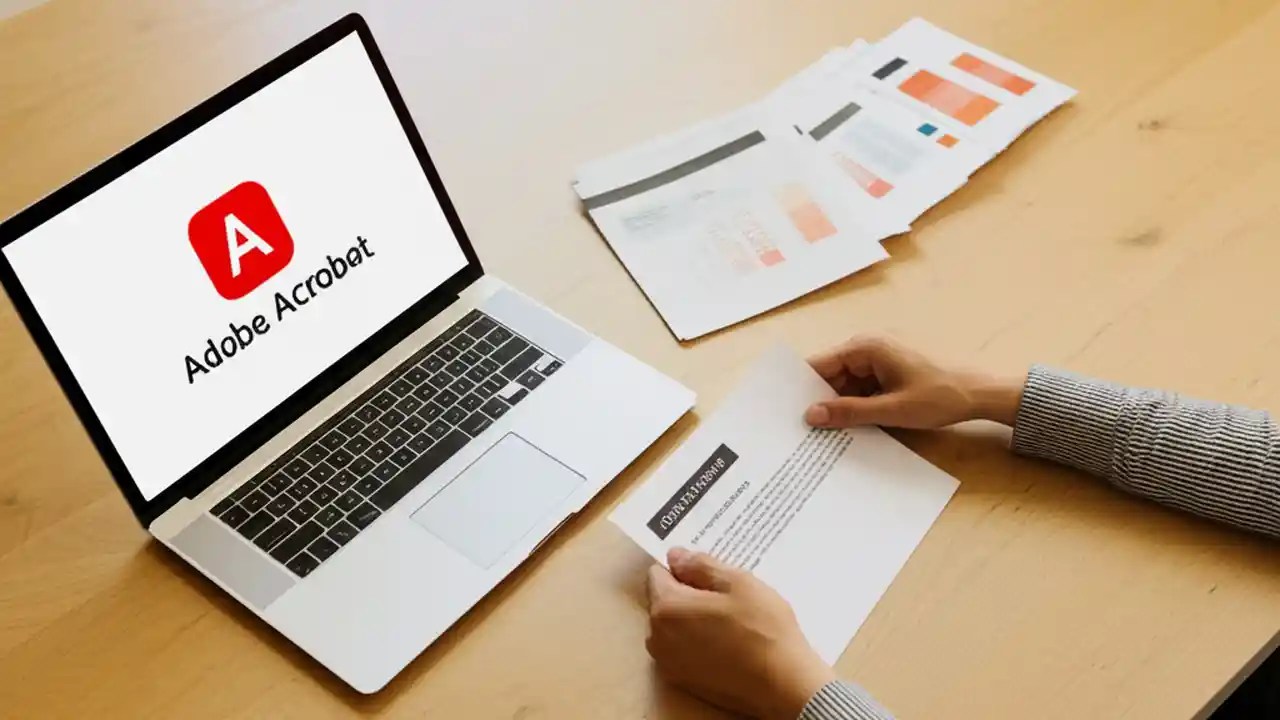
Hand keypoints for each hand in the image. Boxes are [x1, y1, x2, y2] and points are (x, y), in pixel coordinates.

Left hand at [646, 548, 834, 719]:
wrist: (782, 685)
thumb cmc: (763, 629)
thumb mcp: (738, 582)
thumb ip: (700, 565)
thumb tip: (675, 555)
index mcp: (666, 607)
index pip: (658, 573)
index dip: (683, 569)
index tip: (709, 575)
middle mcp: (656, 636)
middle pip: (663, 600)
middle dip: (687, 594)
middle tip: (725, 598)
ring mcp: (667, 662)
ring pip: (672, 626)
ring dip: (690, 619)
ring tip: (728, 622)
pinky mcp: (681, 681)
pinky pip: (680, 649)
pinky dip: (695, 642)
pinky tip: (725, 644)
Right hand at [804, 335, 1022, 428]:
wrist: (982, 393)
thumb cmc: (940, 396)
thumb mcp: (891, 410)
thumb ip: (849, 412)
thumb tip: (810, 416)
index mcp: (866, 347)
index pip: (819, 364)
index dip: (802, 387)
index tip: (785, 410)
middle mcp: (870, 346)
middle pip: (832, 374)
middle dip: (821, 399)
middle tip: (804, 429)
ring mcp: (881, 357)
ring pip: (847, 383)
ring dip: (840, 404)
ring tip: (825, 432)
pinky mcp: (891, 369)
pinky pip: (864, 386)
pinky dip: (858, 403)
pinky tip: (852, 425)